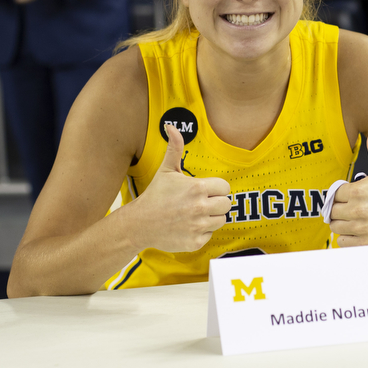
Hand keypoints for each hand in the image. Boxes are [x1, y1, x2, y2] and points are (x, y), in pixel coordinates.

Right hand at [125, 123, 230, 253]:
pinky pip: (210, 235)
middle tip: (200, 203)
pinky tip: (188, 226)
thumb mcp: (166, 170)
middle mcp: (200, 208)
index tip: (204, 190)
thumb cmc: (155, 196)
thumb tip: (171, 125)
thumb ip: (174, 148)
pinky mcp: (195, 242)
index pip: (225, 188)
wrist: (140, 224)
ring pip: (221, 220)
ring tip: (193, 214)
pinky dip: (202, 232)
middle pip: (227, 204)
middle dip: (216, 203)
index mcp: (197, 188)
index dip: (216, 189)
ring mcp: (198, 226)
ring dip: (211, 217)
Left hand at [329, 126, 367, 246]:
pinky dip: (347, 239)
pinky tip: (357, 231)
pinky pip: (343, 243)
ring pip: (336, 228)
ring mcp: (363, 227)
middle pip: (333, 213)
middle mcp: (358, 210)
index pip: (334, 196)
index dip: (341, 196)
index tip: (351, 197)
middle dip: (341, 210)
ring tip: (355, 219)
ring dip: (342, 225)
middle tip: (353, 208)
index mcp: (358, 191)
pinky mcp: (367, 242)